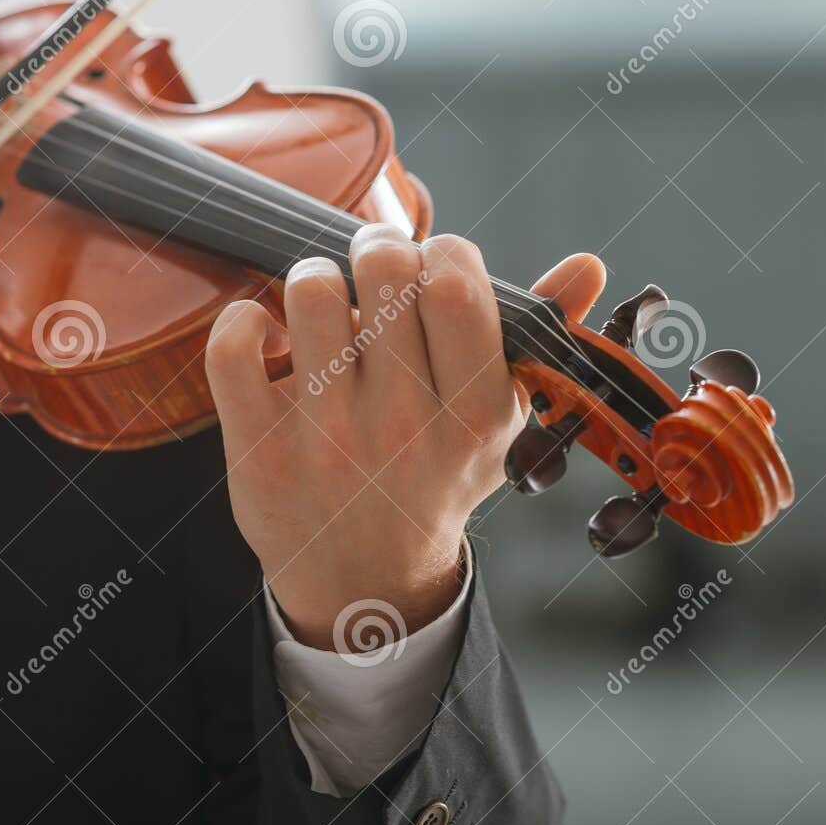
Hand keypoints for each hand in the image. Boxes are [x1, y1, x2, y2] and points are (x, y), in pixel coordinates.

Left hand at [204, 223, 605, 650]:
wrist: (363, 577)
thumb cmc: (434, 478)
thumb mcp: (496, 421)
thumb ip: (539, 338)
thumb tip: (590, 264)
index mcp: (471, 416)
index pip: (457, 286)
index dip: (444, 251)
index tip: (434, 265)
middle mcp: (403, 427)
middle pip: (385, 271)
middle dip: (378, 247)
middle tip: (376, 268)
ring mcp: (326, 438)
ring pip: (312, 291)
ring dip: (315, 278)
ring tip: (326, 302)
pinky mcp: (257, 448)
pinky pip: (235, 343)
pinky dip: (246, 320)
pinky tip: (272, 336)